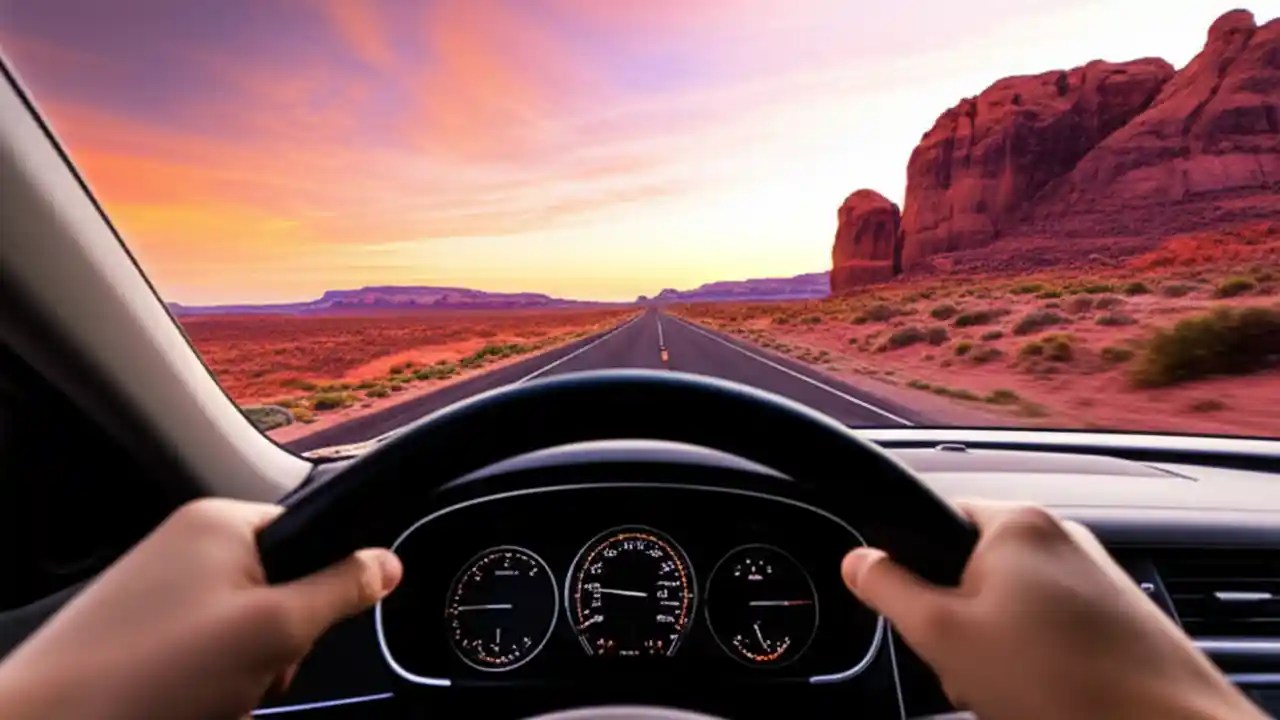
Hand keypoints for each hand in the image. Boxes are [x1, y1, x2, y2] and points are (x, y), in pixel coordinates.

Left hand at [0, 498, 401, 719]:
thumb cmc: (148, 677)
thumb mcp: (273, 631)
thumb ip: (342, 590)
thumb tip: (389, 562)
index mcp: (220, 523)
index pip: (313, 535)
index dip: (323, 589)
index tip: (303, 630)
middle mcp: (187, 546)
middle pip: (281, 590)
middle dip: (278, 645)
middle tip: (251, 673)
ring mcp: (158, 591)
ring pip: (245, 631)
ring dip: (245, 674)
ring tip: (213, 698)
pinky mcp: (139, 634)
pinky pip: (206, 655)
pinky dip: (210, 687)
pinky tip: (190, 707)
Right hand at [841, 501, 1263, 719]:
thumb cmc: (1060, 684)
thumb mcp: (943, 637)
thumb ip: (887, 588)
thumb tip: (856, 560)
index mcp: (1016, 523)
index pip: (934, 519)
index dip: (913, 571)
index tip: (920, 617)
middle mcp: (1062, 536)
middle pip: (973, 572)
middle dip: (960, 624)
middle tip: (968, 667)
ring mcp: (1097, 577)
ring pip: (1011, 608)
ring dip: (997, 649)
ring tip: (1010, 690)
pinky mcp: (1120, 618)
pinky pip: (1052, 630)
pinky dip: (1037, 661)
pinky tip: (1044, 697)